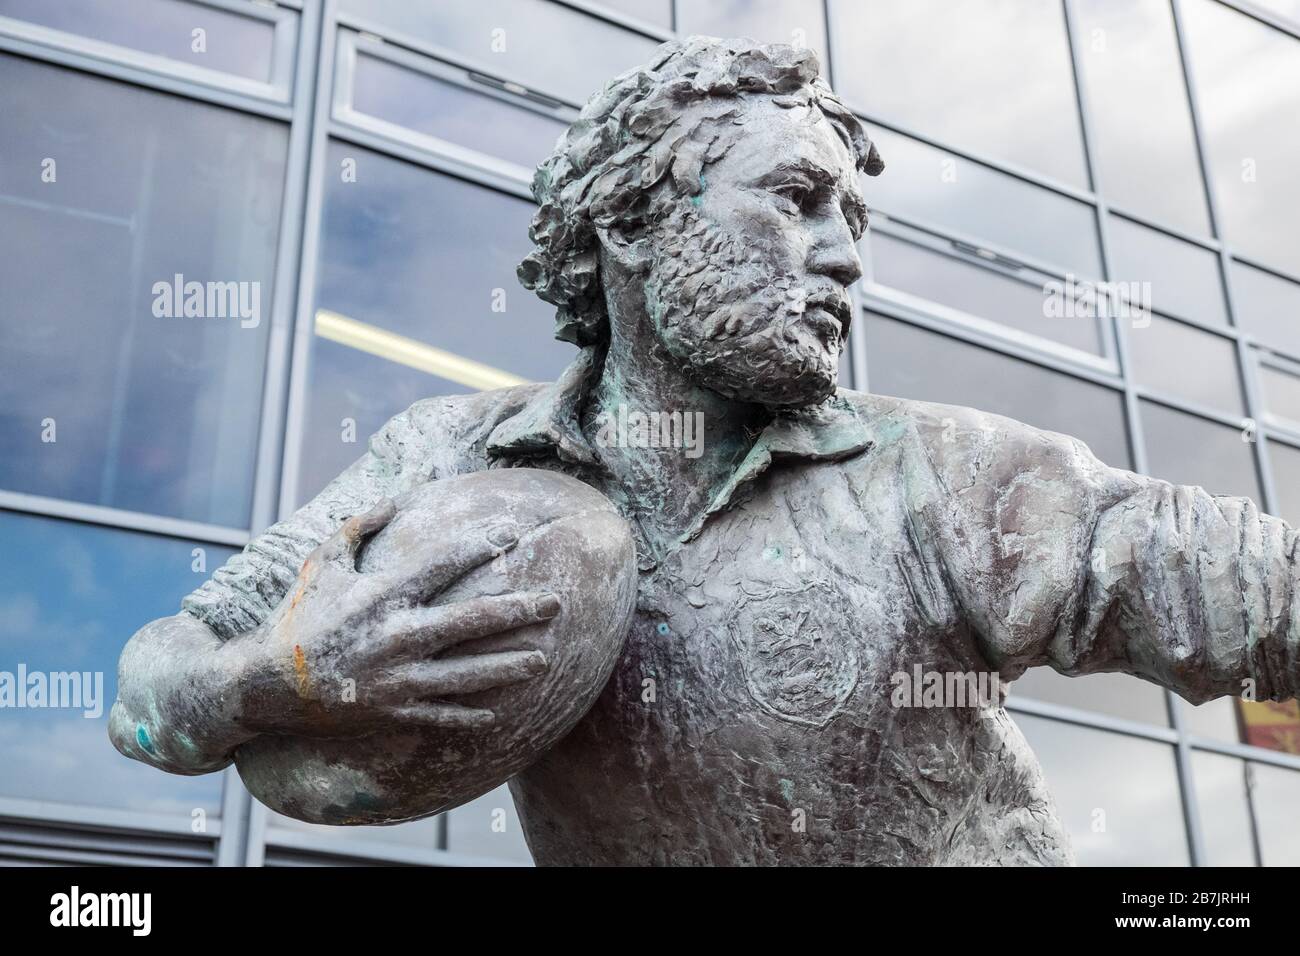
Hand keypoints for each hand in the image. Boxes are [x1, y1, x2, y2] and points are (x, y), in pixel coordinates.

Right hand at [237, 498, 556, 737]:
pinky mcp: (392, 711)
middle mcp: (396, 636)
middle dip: (519, 611)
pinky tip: (499, 712)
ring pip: (469, 675)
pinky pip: (441, 715)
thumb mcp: (320, 564)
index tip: (514, 533)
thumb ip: (356, 528)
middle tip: (557, 602)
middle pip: (472, 623)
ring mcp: (397, 679)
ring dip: (510, 667)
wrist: (263, 686)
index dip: (481, 546)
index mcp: (382, 596)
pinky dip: (470, 715)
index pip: (443, 565)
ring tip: (544, 660)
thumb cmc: (296, 618)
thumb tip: (391, 500)